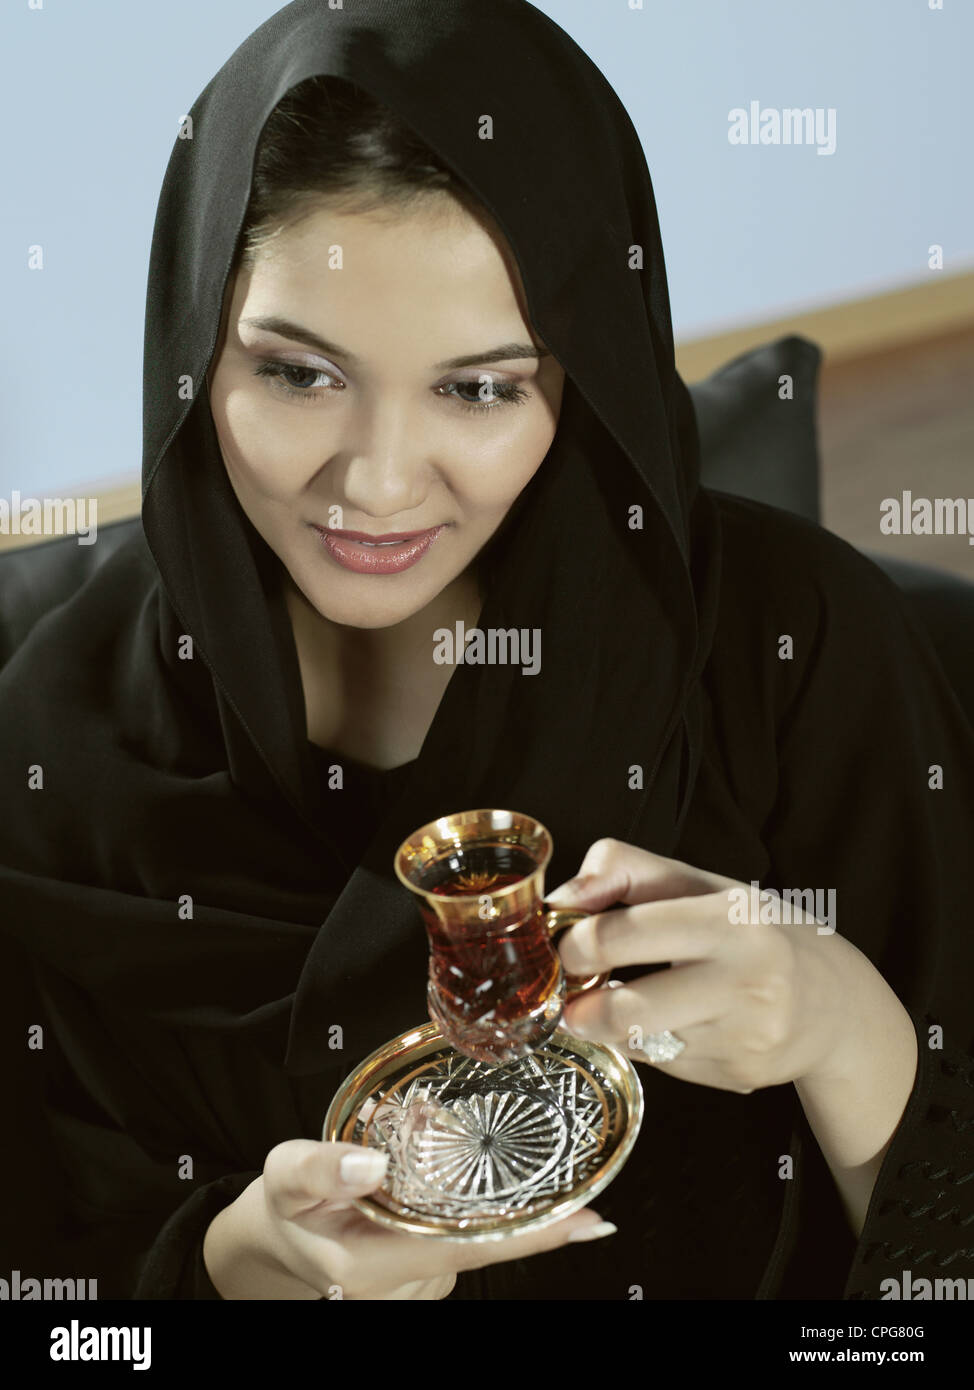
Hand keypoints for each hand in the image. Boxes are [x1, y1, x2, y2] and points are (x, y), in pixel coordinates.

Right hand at [204, 1139, 614, 1299]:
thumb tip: (372, 1161)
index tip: (589, 1222)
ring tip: (433, 1131)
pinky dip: (461, 1198)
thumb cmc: (286, 1206)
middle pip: (482, 1236)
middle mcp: (408, 1282)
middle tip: (504, 1129)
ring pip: (471, 1228)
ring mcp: (422, 1280)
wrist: (278, 1237)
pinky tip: (438, 1165)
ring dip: (473, 1187)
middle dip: (505, 1188)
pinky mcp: (429, 1267)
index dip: (533, 1236)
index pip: (472, 1248)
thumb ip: (322, 1167)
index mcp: (377, 1266)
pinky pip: (460, 1229)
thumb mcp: (285, 1176)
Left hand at [547, 838, 876, 1093]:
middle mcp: (746, 981)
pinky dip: (649, 1045)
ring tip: (613, 1003)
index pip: (626, 933)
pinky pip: (664, 1064)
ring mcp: (745, 1036)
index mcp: (732, 919)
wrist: (838, 1002)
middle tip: (571, 990)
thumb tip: (563, 896)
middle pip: (626, 1008)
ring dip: (611, 1026)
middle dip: (580, 1003)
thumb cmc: (758, 932)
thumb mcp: (701, 883)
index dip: (577, 941)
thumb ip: (628, 871)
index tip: (564, 944)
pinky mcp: (740, 1075)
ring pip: (638, 1042)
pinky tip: (671, 1024)